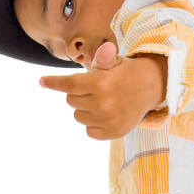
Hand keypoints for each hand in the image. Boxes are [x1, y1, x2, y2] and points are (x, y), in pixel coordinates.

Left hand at [38, 42, 166, 139]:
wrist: (151, 87)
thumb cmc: (126, 72)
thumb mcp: (113, 61)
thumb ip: (100, 60)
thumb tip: (93, 61)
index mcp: (100, 82)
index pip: (69, 84)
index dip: (53, 82)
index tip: (41, 81)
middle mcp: (102, 103)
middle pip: (70, 101)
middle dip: (78, 93)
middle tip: (94, 88)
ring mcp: (107, 120)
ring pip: (78, 116)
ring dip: (85, 108)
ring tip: (102, 101)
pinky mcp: (112, 133)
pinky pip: (89, 130)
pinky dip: (93, 123)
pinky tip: (106, 114)